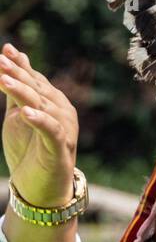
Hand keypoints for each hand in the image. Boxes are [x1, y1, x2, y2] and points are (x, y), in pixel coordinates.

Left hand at [0, 43, 77, 206]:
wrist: (40, 191)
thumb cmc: (29, 152)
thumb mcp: (18, 117)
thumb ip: (17, 90)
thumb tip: (12, 60)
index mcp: (52, 101)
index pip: (35, 79)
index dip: (20, 65)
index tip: (5, 50)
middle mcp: (61, 110)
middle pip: (38, 89)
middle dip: (18, 75)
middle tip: (1, 62)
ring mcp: (63, 128)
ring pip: (43, 106)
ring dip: (23, 93)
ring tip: (4, 82)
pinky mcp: (61, 147)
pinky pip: (50, 130)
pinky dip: (39, 120)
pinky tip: (25, 112)